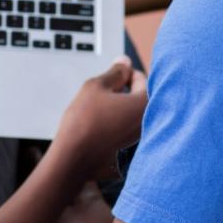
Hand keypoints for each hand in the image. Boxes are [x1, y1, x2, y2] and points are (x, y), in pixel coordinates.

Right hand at [51, 57, 147, 181]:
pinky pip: (127, 133)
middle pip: (139, 98)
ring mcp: (142, 140)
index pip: (141, 79)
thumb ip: (115, 72)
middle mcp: (149, 122)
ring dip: (120, 111)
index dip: (123, 75)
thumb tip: (125, 62)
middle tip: (103, 98)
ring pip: (133, 116)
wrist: (73, 160)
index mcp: (146, 103)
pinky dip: (117, 128)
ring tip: (99, 115)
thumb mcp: (96, 86)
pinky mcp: (132, 153)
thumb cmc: (84, 121)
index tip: (109, 81)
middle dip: (123, 94)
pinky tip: (101, 131)